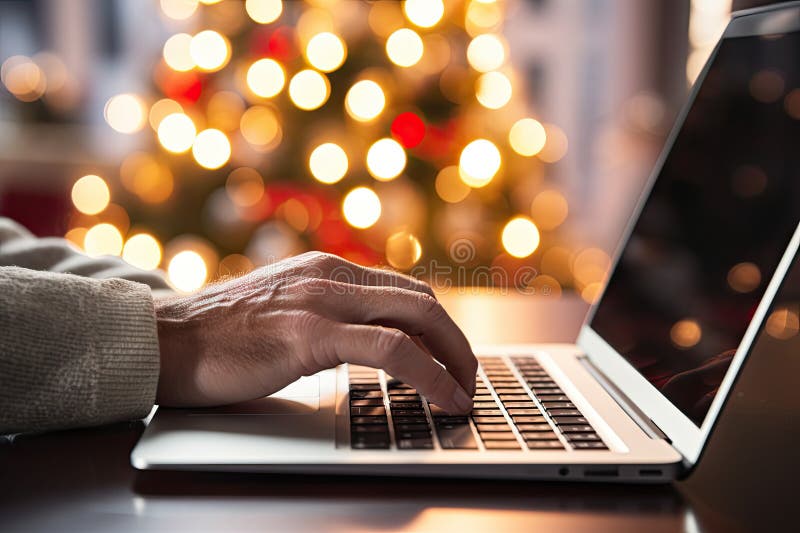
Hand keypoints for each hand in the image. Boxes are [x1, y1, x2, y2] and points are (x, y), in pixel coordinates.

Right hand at [154, 252, 476, 413]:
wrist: (163, 340)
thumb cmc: (218, 336)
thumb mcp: (283, 311)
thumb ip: (325, 315)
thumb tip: (367, 341)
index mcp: (325, 270)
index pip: (404, 291)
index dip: (438, 326)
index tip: (451, 357)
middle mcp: (330, 276)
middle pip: (421, 301)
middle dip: (456, 342)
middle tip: (468, 377)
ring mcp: (321, 300)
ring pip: (416, 318)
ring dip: (454, 357)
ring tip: (464, 392)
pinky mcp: (310, 333)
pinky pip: (391, 350)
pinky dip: (430, 374)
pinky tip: (444, 398)